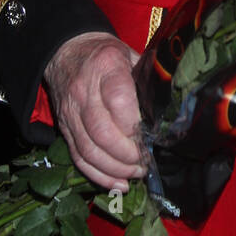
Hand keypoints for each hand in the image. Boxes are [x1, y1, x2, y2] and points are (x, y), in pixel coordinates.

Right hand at [43, 31, 147, 190]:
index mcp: (106, 67)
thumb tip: (170, 108)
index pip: (118, 100)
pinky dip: (98, 175)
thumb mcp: (129, 55)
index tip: (150, 137)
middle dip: (127, 154)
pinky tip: (118, 184)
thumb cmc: (105, 55)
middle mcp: (84, 91)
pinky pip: (78, 157)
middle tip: (145, 162)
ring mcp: (71, 112)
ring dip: (115, 169)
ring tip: (136, 173)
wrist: (65, 50)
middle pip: (102, 132)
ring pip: (89, 150)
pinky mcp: (64, 127)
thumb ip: (147, 79)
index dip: (134, 124)